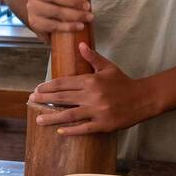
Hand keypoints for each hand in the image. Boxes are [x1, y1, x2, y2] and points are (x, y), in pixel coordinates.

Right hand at [24, 0, 97, 39]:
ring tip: (87, 17)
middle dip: (71, 2)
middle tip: (88, 6)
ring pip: (51, 11)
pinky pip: (50, 25)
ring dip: (72, 16)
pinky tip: (77, 26)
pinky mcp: (34, 21)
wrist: (43, 9)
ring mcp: (32, 6)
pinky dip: (65, 27)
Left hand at [29, 43, 161, 134]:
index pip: (64, 83)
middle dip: (45, 99)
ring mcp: (97, 111)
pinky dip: (71, 130)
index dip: (49, 86)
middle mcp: (92, 95)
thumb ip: (92, 57)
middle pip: (63, 98)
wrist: (144, 98)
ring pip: (70, 114)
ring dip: (52, 117)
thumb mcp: (108, 67)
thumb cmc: (124, 82)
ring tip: (38, 119)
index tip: (38, 89)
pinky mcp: (103, 124)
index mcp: (91, 81)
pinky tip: (59, 131)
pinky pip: (84, 128)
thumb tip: (80, 44)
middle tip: (31, 101)